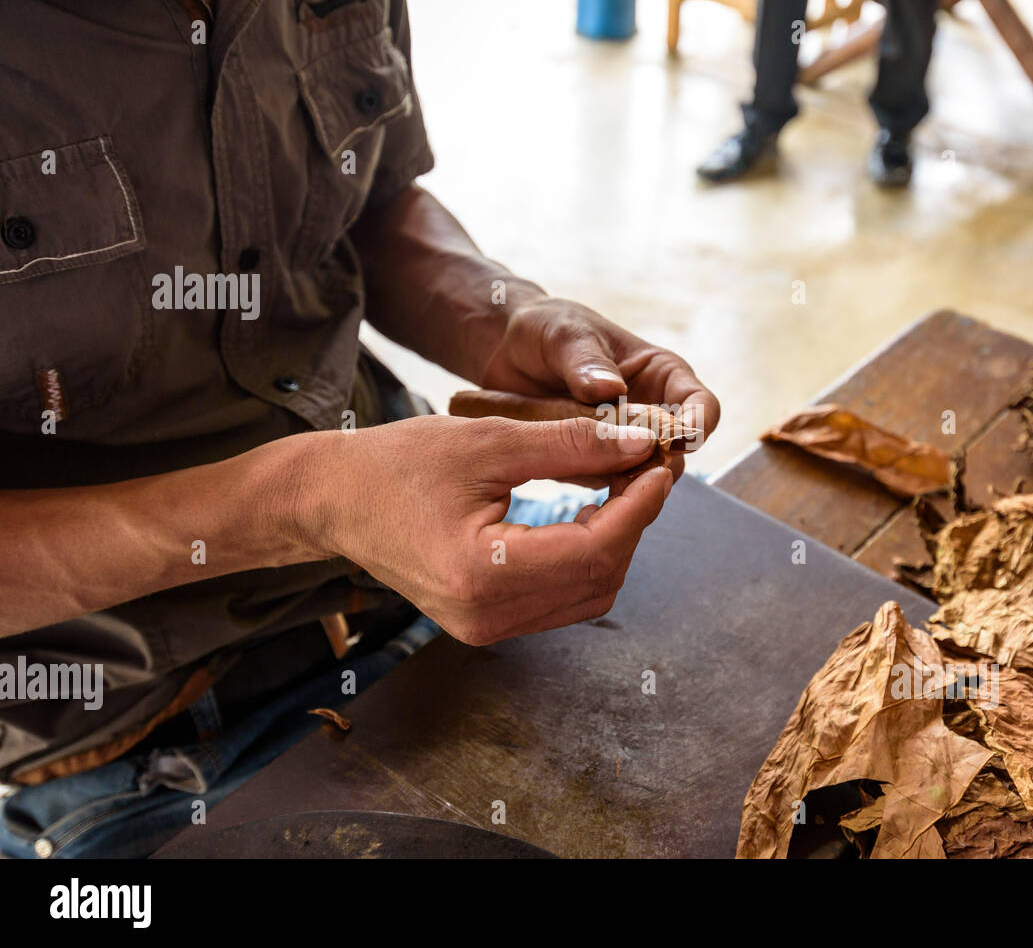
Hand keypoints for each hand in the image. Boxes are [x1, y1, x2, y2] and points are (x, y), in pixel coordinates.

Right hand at [296, 414, 672, 644]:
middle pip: (599, 579)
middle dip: (633, 523)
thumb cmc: (397, 464)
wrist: (334, 500)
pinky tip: (590, 515)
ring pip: (587, 595)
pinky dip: (586, 558)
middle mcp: (487, 617)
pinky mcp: (486, 622)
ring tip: (624, 488)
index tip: (660, 466)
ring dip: (614, 543)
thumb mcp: (488, 441)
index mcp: (483, 575)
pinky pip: (560, 598)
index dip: (639, 508)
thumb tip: (638, 446)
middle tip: (645, 471)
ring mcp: (486, 628)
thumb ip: (570, 446)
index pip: (595, 551)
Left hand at [478, 297, 720, 477]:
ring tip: (584, 468)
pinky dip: (589, 486)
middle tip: (624, 466)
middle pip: (675, 453)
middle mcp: (649, 413)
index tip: (680, 438)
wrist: (504, 351)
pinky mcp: (591, 463)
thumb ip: (585, 361)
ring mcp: (621, 443)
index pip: (701, 405)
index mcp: (660, 376)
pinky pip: (601, 486)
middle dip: (656, 463)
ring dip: (620, 480)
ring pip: (640, 476)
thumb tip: (611, 388)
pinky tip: (561, 472)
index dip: (698, 424)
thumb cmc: (545, 329)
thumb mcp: (563, 334)